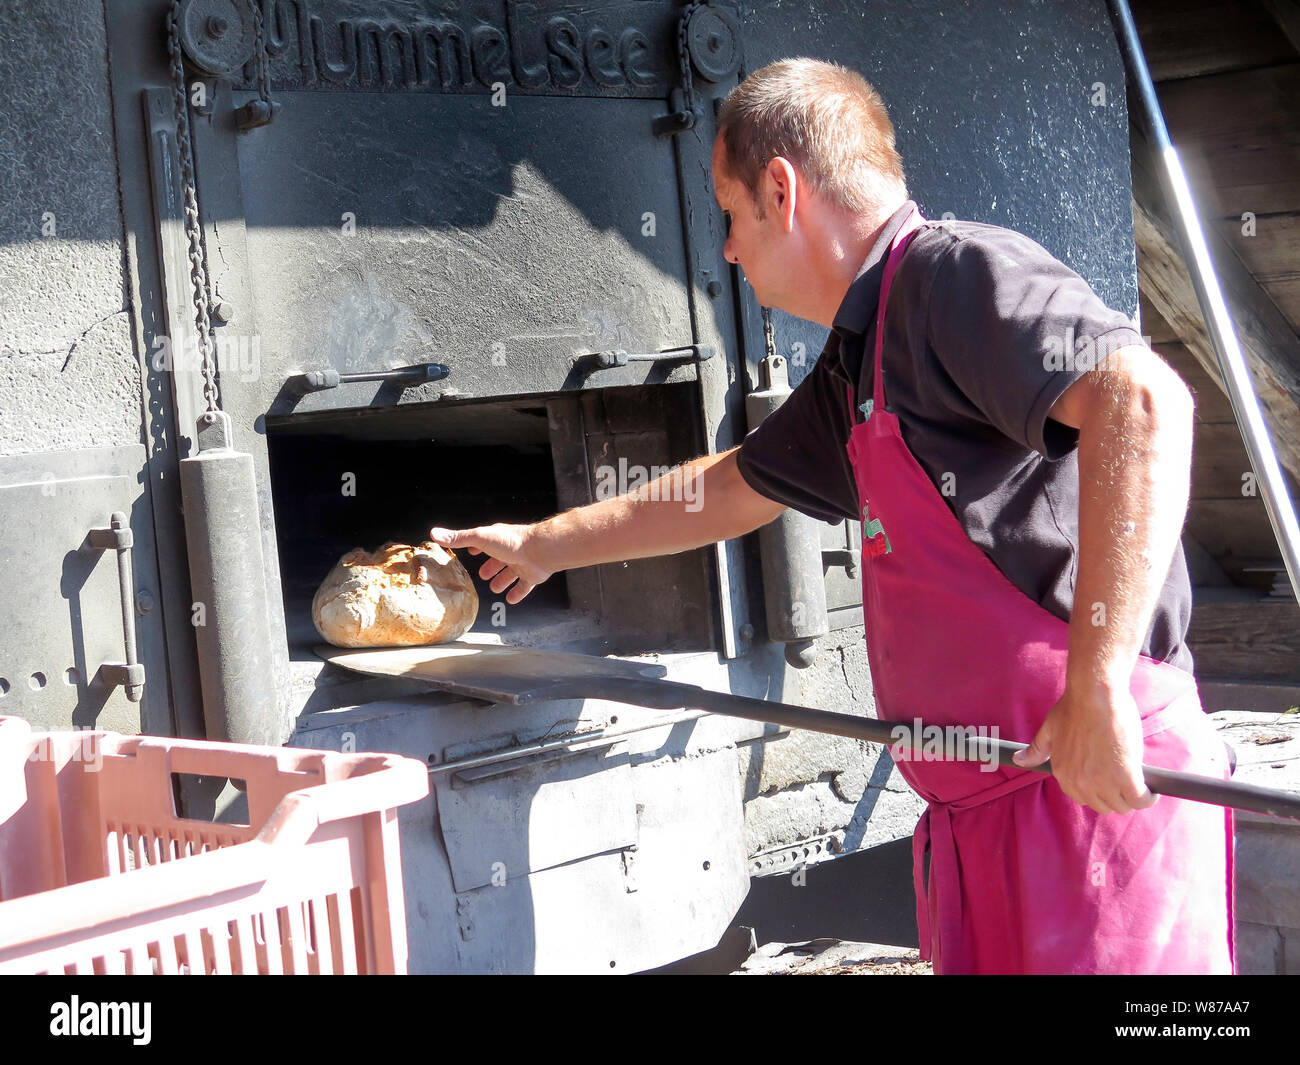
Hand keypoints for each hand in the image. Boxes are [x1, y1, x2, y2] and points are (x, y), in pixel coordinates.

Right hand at [428, 523, 552, 604]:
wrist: (540, 551)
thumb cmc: (511, 542)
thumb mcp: (480, 538)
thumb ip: (458, 538)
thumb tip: (434, 534)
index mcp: (497, 540)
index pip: (485, 543)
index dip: (477, 547)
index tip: (472, 551)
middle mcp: (510, 551)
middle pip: (499, 560)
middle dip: (491, 567)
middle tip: (484, 576)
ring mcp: (521, 564)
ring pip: (511, 574)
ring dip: (503, 581)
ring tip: (495, 589)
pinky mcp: (531, 576)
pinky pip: (524, 587)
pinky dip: (517, 593)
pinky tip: (511, 599)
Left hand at [1012, 680, 1156, 815]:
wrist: (1094, 695)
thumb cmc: (1074, 707)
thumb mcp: (1049, 729)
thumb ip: (1037, 749)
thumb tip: (1018, 760)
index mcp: (1063, 772)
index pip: (1083, 798)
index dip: (1098, 790)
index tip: (1108, 780)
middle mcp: (1080, 782)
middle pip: (1104, 806)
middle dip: (1115, 796)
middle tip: (1126, 781)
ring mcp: (1102, 781)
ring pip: (1122, 806)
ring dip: (1133, 798)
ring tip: (1141, 785)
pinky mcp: (1125, 777)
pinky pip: (1140, 800)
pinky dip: (1148, 797)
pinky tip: (1152, 790)